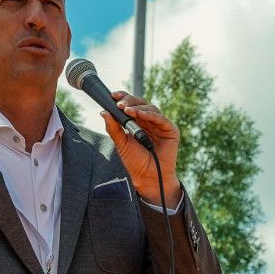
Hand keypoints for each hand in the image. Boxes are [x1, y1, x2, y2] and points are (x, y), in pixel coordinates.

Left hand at [102, 92, 182, 206]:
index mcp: (138, 122)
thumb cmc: (135, 162)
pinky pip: (161, 118)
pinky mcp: (171, 131)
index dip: (123, 98)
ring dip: (138, 107)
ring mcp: (160, 125)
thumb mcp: (121, 143)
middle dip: (129, 101)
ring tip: (127, 110)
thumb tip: (103, 112)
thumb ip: (113, 128)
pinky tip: (140, 114)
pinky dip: (150, 114)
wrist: (148, 177)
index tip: (113, 96)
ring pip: (151, 108)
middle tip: (119, 104)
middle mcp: (150, 122)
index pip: (131, 105)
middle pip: (141, 103)